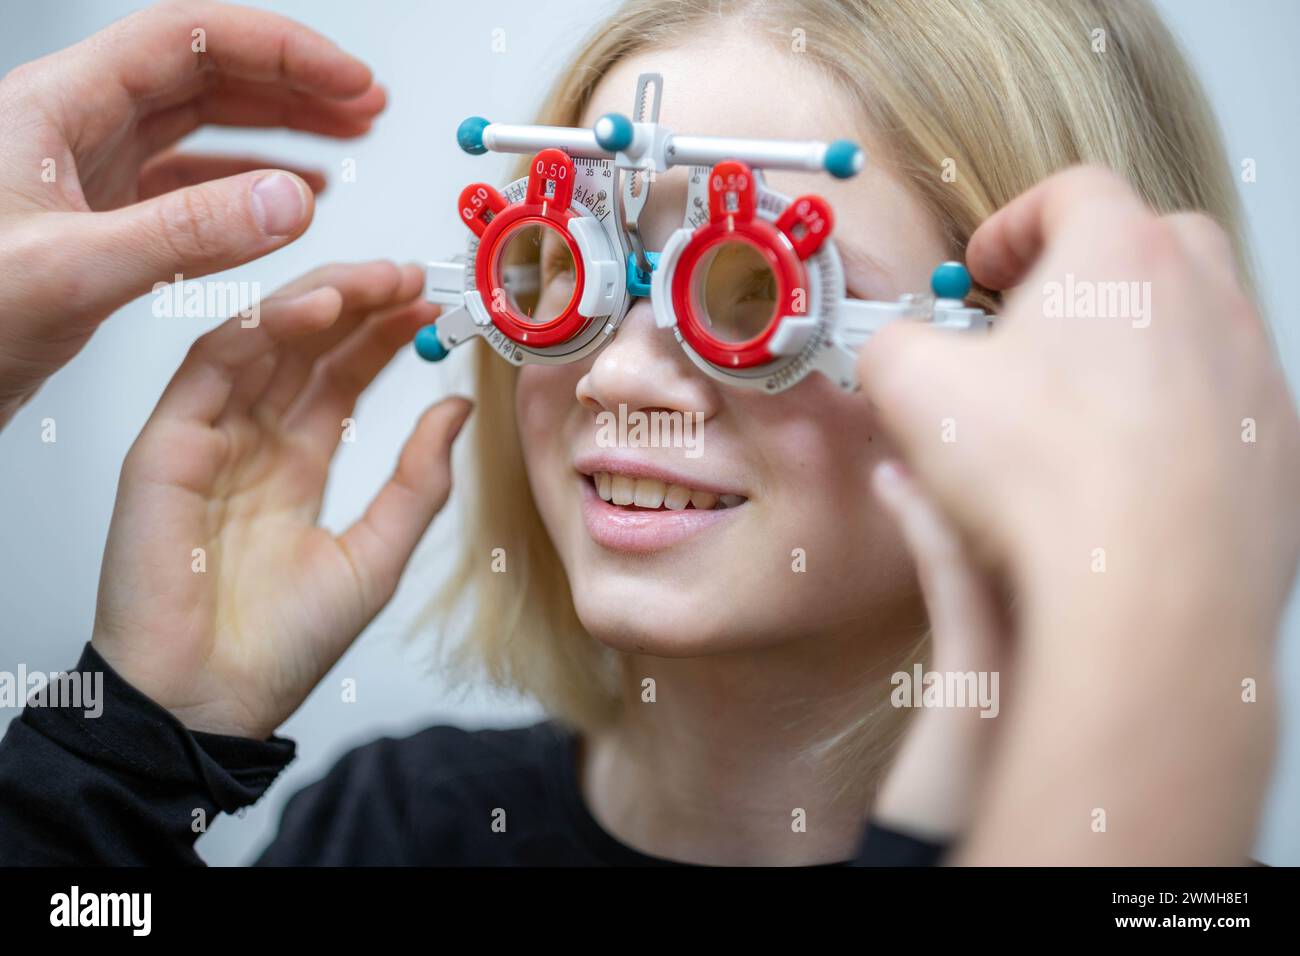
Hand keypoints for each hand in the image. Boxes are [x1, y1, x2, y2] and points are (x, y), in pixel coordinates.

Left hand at [0, 0, 385, 427]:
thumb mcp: (69, 271)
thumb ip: (185, 234)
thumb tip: (285, 198)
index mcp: (55, 110)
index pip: (188, 42)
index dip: (279, 51)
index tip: (348, 78)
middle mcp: (72, 133)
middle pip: (203, 75)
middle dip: (292, 83)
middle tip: (363, 102)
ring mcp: (84, 178)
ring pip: (199, 129)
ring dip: (277, 128)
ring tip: (344, 137)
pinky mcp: (94, 227)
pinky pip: (186, 188)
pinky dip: (245, 188)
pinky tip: (283, 201)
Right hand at [92, 262, 472, 739]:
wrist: (212, 703)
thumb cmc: (283, 645)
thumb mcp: (376, 556)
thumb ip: (417, 483)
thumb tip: (459, 411)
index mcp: (295, 464)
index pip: (341, 376)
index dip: (385, 335)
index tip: (437, 307)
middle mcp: (251, 441)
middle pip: (306, 347)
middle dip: (361, 303)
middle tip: (416, 277)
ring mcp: (208, 437)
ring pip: (261, 340)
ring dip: (320, 298)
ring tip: (381, 279)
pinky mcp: (166, 446)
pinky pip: (211, 366)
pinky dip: (260, 326)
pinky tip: (316, 306)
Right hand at [859, 166, 1299, 862]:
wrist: (1151, 596)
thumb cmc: (1045, 480)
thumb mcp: (912, 391)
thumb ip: (889, 347)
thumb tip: (892, 353)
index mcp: (1121, 254)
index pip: (1070, 192)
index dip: (1012, 222)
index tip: (982, 269)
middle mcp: (1207, 298)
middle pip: (1150, 243)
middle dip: (1086, 273)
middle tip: (1032, 324)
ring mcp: (1254, 374)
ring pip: (1194, 327)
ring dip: (1134, 347)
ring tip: (1073, 409)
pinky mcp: (1276, 451)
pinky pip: (1221, 409)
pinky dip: (1173, 420)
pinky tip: (1120, 474)